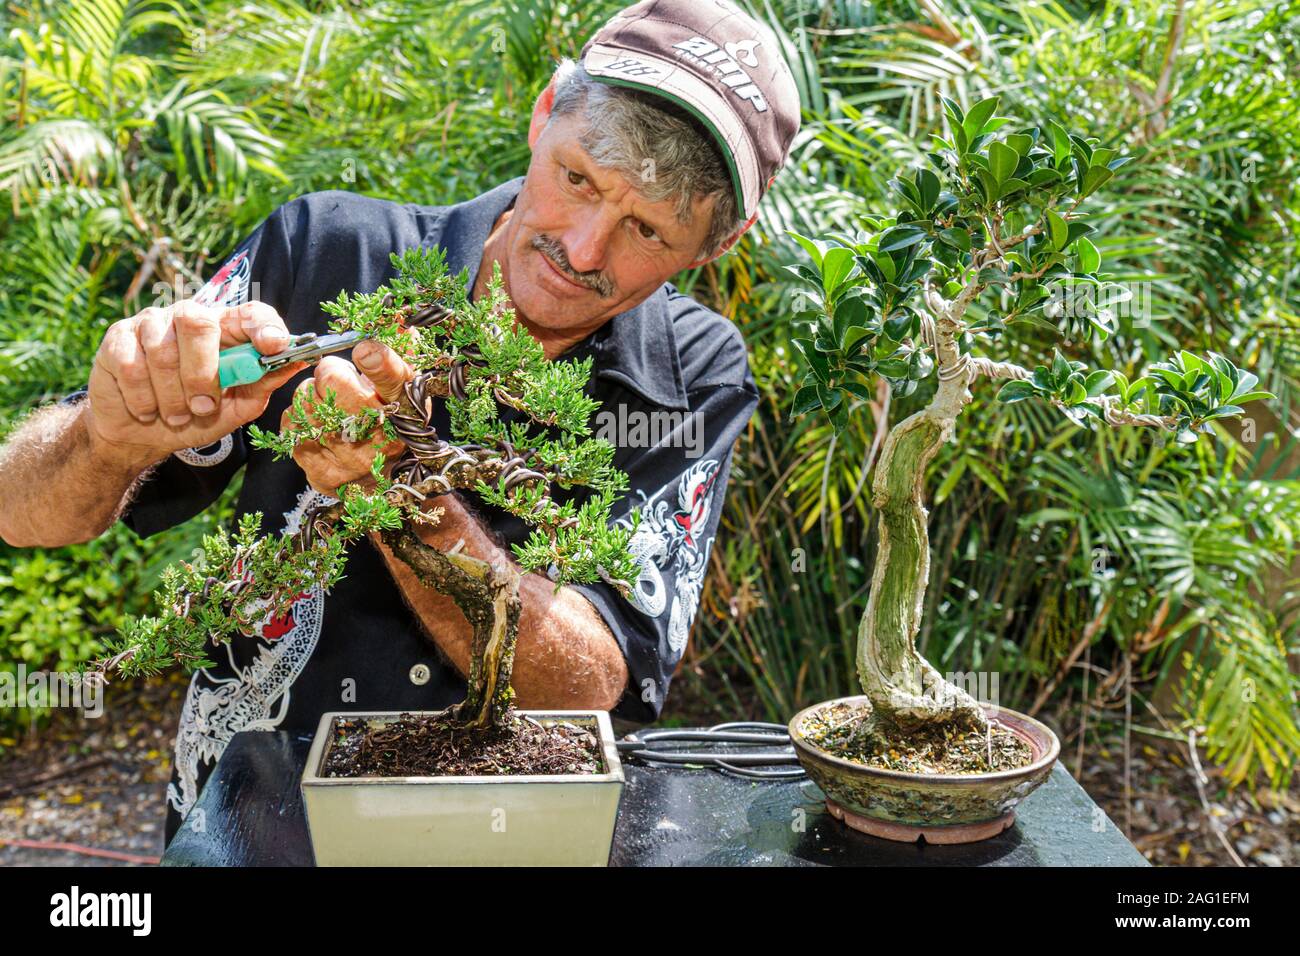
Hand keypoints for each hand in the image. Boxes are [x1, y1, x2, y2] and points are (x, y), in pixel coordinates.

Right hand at [86, 299, 307, 468]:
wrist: (140, 434)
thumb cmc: (194, 414)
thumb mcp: (236, 407)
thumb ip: (261, 385)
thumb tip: (296, 364)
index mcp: (224, 330)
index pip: (249, 312)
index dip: (263, 324)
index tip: (274, 344)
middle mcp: (187, 317)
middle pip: (198, 322)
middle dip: (203, 372)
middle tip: (204, 406)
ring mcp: (150, 324)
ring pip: (162, 350)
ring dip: (172, 395)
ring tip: (176, 416)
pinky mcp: (117, 339)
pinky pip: (131, 365)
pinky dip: (143, 398)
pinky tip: (147, 411)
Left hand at [287, 338, 414, 495]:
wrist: (385, 479)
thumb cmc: (394, 420)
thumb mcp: (406, 386)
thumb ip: (402, 351)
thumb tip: (401, 321)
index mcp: (404, 406)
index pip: (392, 377)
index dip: (377, 360)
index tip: (364, 349)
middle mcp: (380, 435)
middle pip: (332, 379)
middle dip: (330, 373)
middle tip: (340, 382)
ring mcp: (349, 457)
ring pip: (305, 400)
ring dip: (311, 396)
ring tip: (330, 405)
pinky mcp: (321, 471)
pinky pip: (291, 427)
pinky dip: (298, 420)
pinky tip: (317, 424)